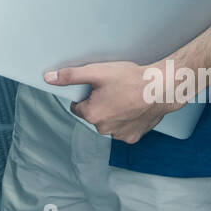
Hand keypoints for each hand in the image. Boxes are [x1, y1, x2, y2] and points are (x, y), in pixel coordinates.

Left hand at [46, 60, 176, 143]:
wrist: (161, 89)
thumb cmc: (131, 79)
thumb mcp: (97, 72)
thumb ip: (71, 76)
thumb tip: (50, 78)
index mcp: (92, 114)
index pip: (77, 106)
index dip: (86, 95)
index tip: (98, 88)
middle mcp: (104, 129)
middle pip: (93, 115)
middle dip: (99, 104)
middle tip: (113, 90)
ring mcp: (119, 135)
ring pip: (108, 123)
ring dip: (112, 113)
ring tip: (125, 98)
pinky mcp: (133, 137)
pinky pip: (122, 129)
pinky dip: (125, 120)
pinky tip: (132, 108)